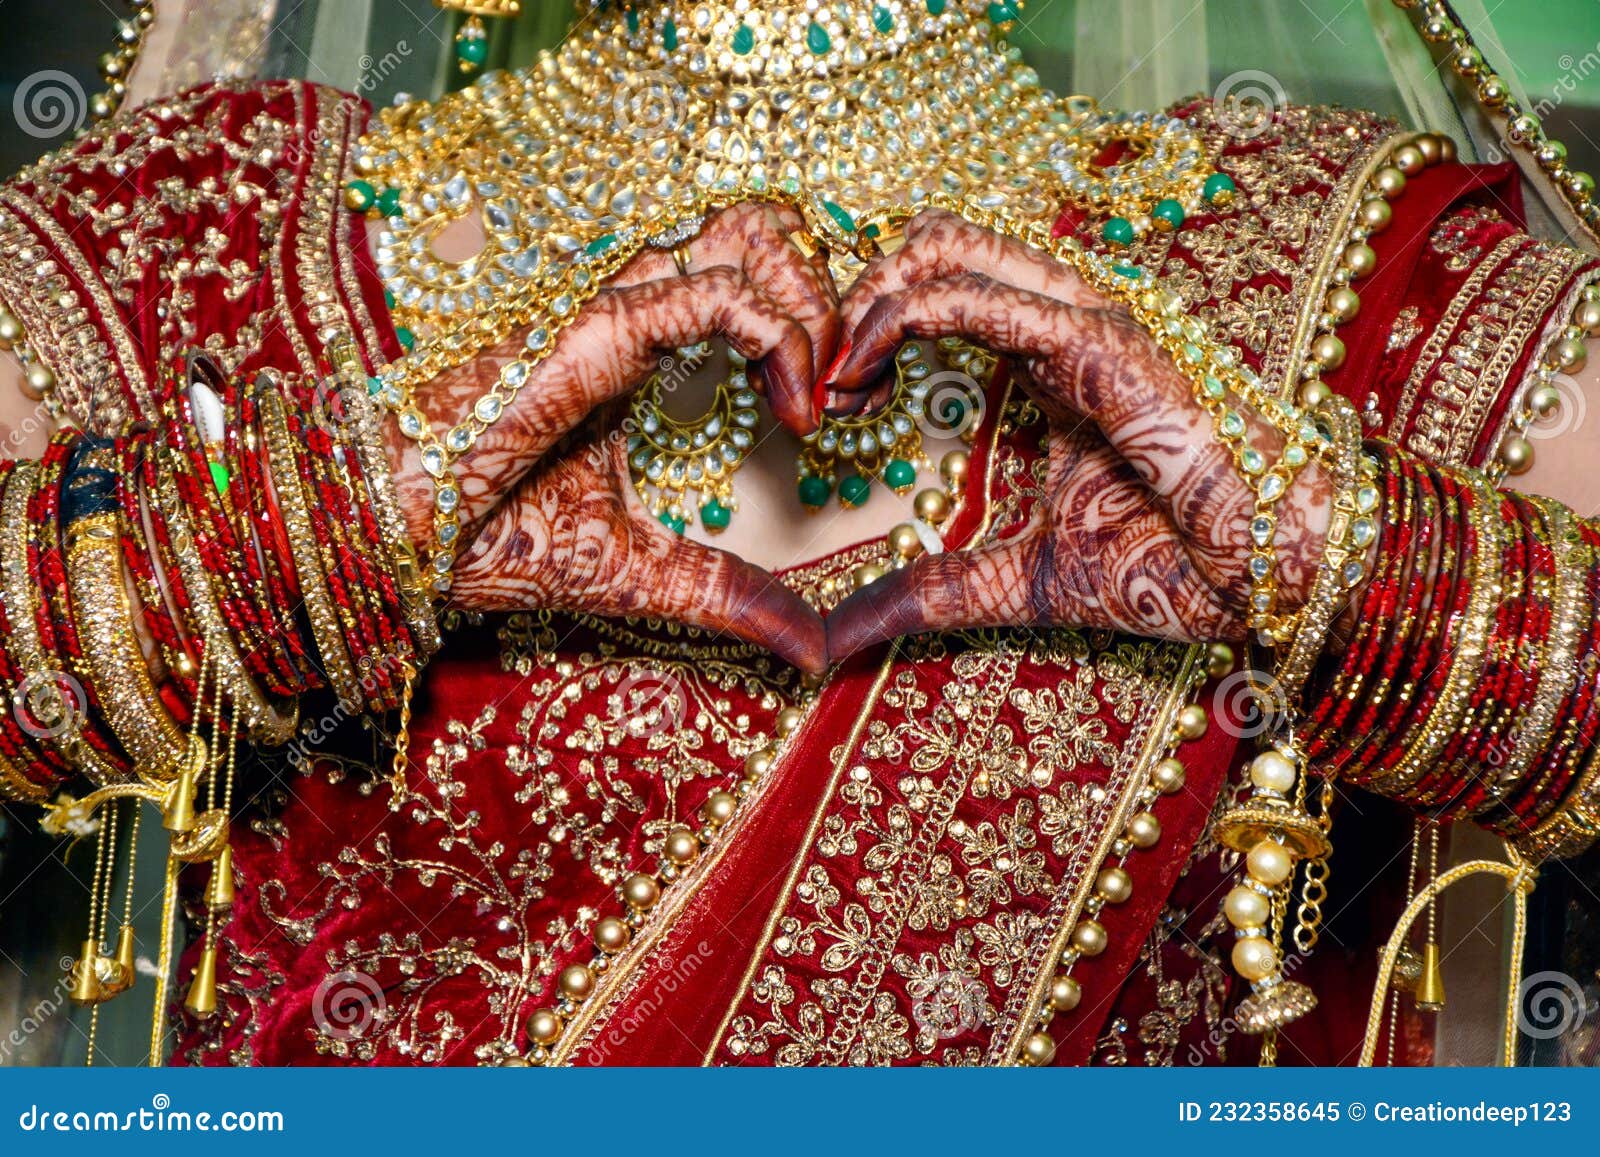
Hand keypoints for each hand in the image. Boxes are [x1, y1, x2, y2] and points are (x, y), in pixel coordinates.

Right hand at [443, 265, 832, 671]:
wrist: (397, 542)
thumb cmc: (493, 542)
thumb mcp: (645, 572)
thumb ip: (729, 596)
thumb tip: (810, 649)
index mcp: (646, 345)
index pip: (756, 275)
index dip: (824, 323)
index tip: (849, 410)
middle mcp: (638, 308)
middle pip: (766, 227)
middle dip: (838, 294)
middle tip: (855, 389)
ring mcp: (618, 307)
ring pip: (752, 235)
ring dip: (819, 307)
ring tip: (827, 396)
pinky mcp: (597, 327)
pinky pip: (718, 294)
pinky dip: (782, 337)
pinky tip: (794, 411)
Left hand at [824, 209, 1332, 661]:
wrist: (1262, 579)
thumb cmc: (1162, 566)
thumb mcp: (1004, 582)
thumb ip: (919, 595)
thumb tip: (829, 640)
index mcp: (1040, 355)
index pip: (930, 286)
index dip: (859, 327)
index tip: (822, 404)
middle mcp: (1057, 318)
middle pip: (924, 247)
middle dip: (848, 301)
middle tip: (812, 385)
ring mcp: (1081, 317)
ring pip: (942, 248)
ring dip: (864, 304)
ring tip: (833, 384)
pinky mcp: (1100, 340)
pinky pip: (980, 298)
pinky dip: (903, 320)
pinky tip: (863, 376)